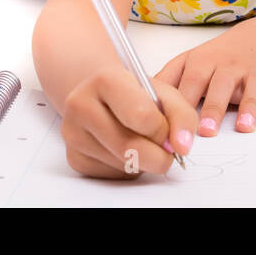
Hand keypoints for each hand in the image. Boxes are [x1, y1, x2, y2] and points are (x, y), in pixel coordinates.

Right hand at [59, 65, 198, 179]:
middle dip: (158, 155)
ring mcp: (73, 132)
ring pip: (122, 164)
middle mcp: (81, 104)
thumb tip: (182, 146)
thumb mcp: (163, 93)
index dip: (163, 130)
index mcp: (105, 79)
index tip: (169, 131)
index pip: (140, 115)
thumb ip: (181, 115)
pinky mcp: (74, 157)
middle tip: (167, 151)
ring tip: (143, 142)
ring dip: (143, 162)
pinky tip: (126, 150)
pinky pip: (112, 175)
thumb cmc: (136, 94)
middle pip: (129, 146)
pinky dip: (128, 169)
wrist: (104, 97)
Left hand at [154, 36, 255, 135]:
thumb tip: (136, 100)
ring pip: (255, 85)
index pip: (187, 85)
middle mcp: (230, 65)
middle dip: (212, 108)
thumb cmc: (221, 58)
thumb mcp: (190, 63)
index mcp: (203, 64)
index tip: (171, 128)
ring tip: (246, 125)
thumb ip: (168, 82)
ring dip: (252, 103)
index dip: (179, 106)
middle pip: (219, 87)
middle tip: (204, 131)